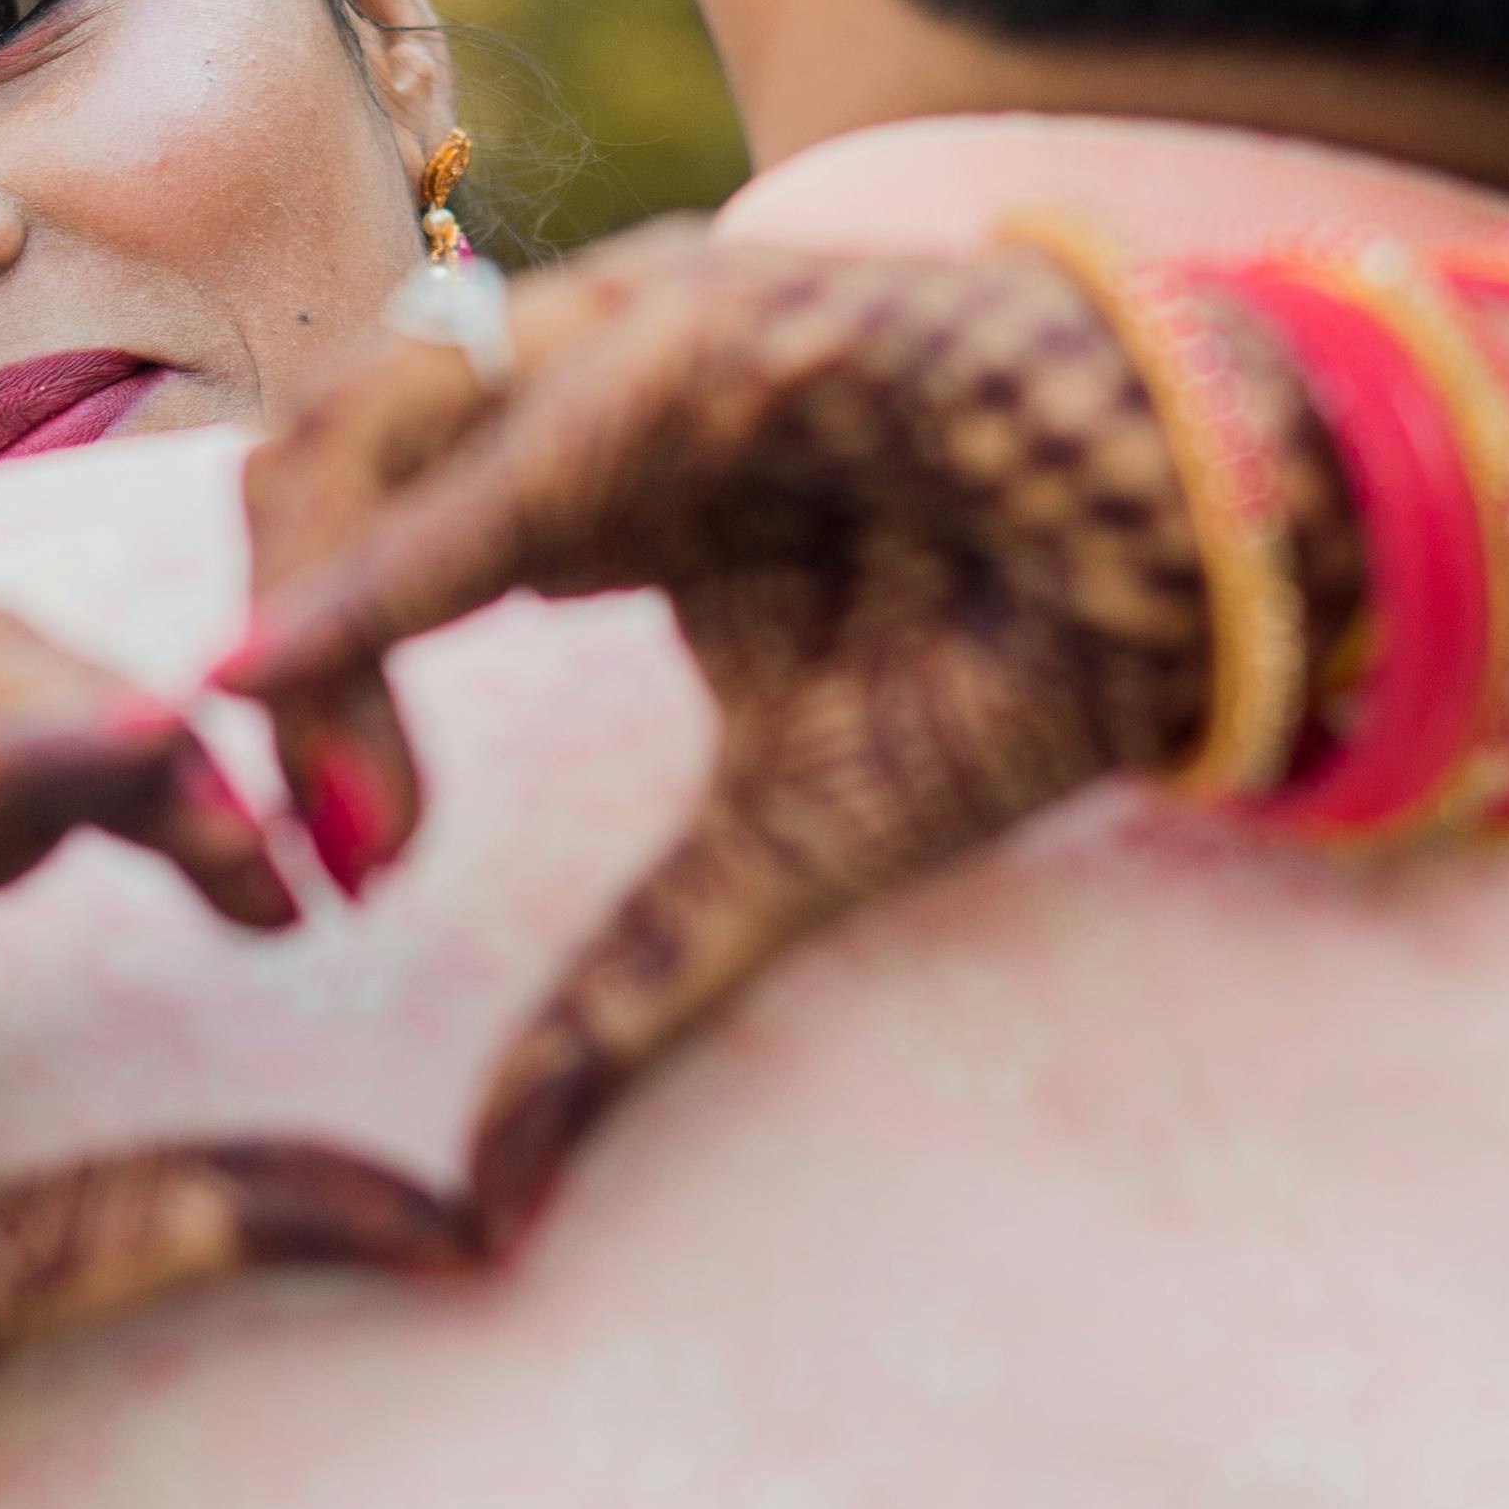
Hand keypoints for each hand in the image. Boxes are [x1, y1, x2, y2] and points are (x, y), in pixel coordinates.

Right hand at [0, 617, 458, 1508]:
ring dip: (60, 702)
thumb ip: (198, 1212)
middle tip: (281, 841)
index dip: (186, 758)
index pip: (28, 725)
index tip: (312, 878)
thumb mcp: (11, 1279)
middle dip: (142, 698)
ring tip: (205, 778)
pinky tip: (80, 774)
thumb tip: (447, 1219)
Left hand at [224, 233, 1354, 1248]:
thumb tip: (494, 1190)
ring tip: (357, 798)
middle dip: (290, 659)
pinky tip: (331, 643)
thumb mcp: (778, 851)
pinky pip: (542, 428)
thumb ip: (628, 985)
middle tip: (328, 848)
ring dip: (333, 604)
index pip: (350, 540)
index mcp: (573, 476)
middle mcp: (582, 374)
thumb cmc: (1007, 671)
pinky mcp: (736, 318)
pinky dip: (424, 544)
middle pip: (327, 460)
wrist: (1218, 572)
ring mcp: (648, 324)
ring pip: (390, 412)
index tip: (320, 885)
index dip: (305, 707)